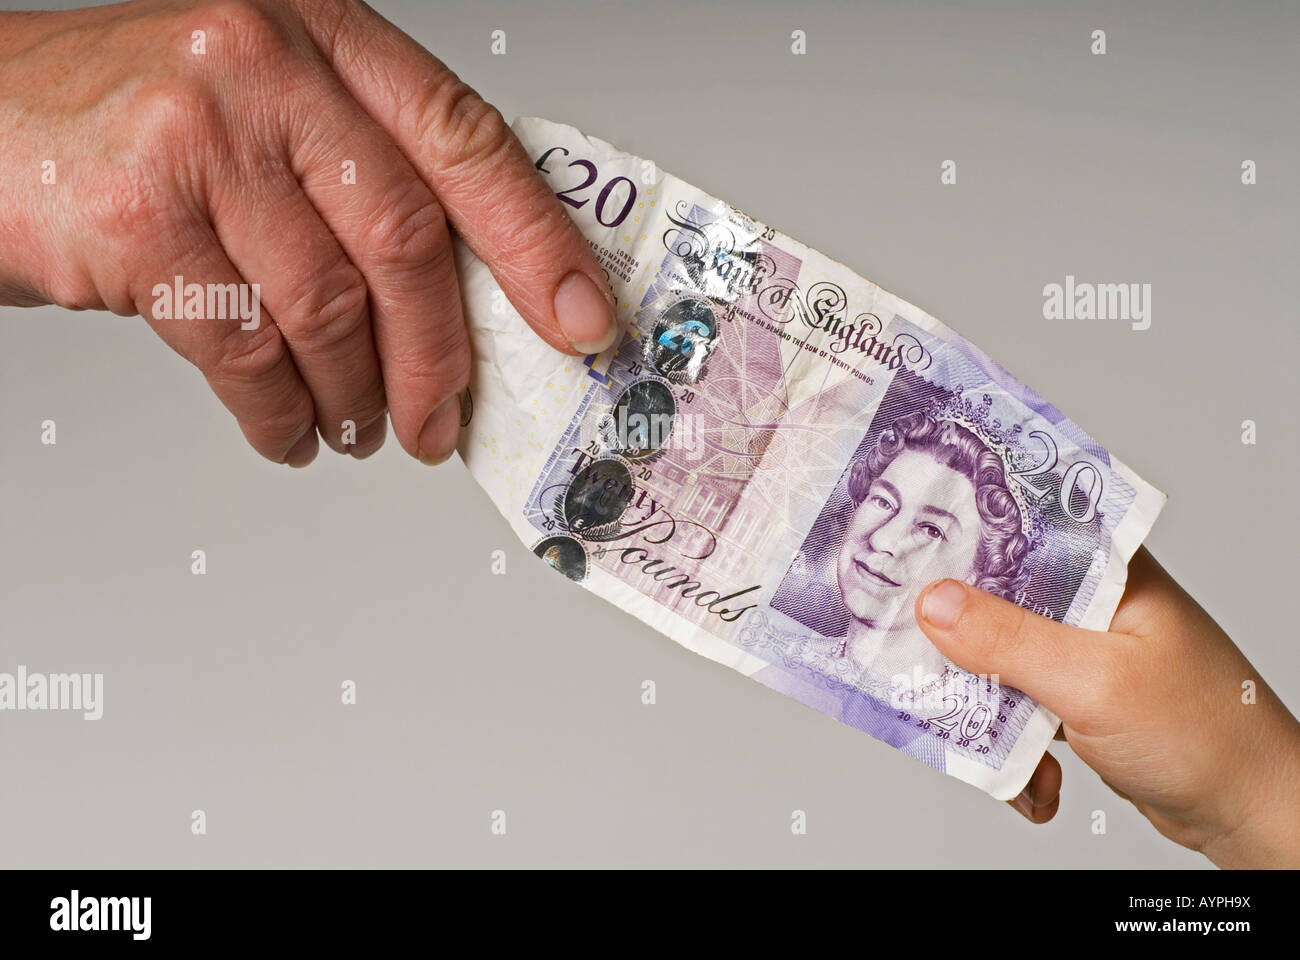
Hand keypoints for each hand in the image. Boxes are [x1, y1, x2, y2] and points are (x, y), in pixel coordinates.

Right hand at [0, 0, 616, 464]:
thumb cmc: (140, 124)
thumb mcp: (272, 109)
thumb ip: (366, 174)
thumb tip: (479, 296)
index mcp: (325, 34)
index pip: (465, 141)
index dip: (538, 241)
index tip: (583, 321)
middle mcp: (268, 64)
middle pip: (405, 238)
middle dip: (437, 355)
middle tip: (441, 420)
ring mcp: (198, 132)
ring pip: (326, 305)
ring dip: (353, 394)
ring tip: (356, 427)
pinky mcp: (136, 213)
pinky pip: (244, 349)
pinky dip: (278, 411)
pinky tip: (288, 429)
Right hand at [914, 547, 1299, 868]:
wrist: (1252, 810)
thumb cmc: (1204, 733)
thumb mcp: (1095, 682)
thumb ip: (1010, 641)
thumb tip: (932, 602)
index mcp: (1106, 568)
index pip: (1019, 527)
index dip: (957, 536)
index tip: (901, 553)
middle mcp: (1090, 602)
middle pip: (993, 598)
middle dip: (955, 640)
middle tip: (915, 661)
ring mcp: (1082, 651)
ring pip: (997, 659)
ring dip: (987, 711)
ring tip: (997, 749)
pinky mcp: (1076, 697)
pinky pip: (1017, 707)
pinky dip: (1015, 748)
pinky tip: (1037, 779)